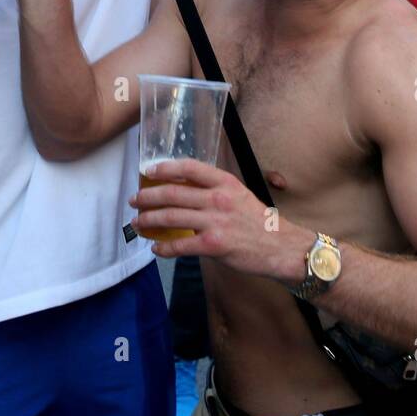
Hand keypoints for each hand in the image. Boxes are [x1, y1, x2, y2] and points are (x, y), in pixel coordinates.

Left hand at [130, 159, 307, 279]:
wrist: (281, 247)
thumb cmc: (259, 222)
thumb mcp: (240, 195)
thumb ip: (215, 191)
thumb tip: (185, 192)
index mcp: (225, 182)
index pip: (189, 168)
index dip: (165, 168)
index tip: (149, 171)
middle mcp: (218, 198)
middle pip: (173, 193)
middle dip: (148, 197)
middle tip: (135, 200)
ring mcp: (215, 222)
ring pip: (171, 218)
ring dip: (150, 220)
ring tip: (138, 223)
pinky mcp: (213, 245)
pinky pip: (180, 245)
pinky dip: (164, 247)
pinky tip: (157, 248)